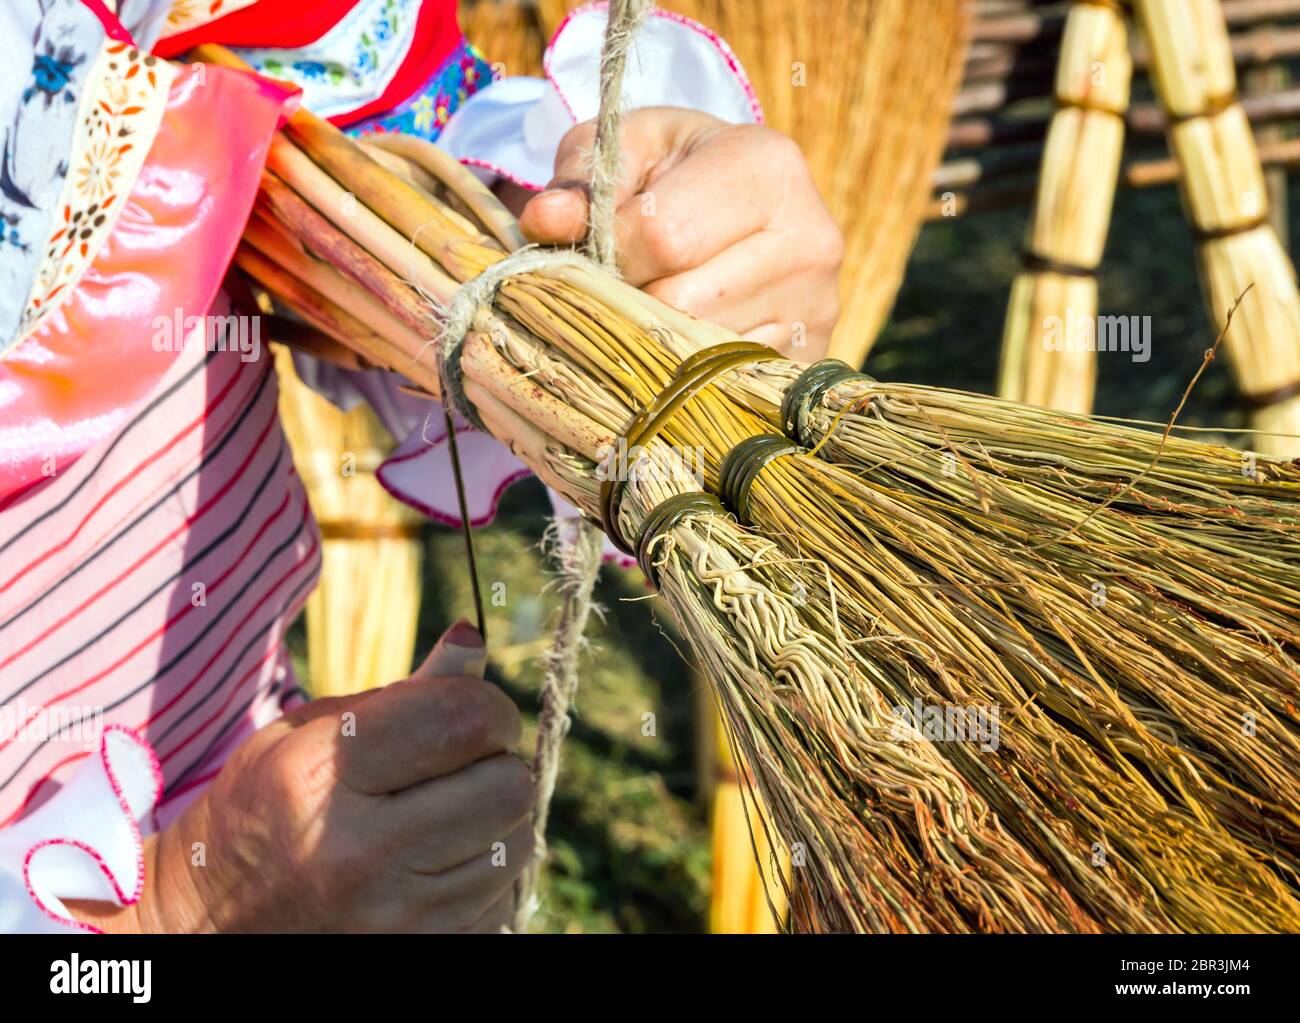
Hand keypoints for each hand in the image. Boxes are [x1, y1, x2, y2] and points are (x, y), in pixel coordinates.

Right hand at [71, 622, 532, 932]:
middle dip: (499, 762)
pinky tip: (436, 864)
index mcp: (321, 778)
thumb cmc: (263, 810)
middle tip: (465, 761)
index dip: (487, 704)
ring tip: (442, 814)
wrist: (212, 928)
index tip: (474, 709)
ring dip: (496, 820)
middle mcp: (358, 854)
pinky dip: (484, 873)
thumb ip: (400, 693)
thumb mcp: (305, 734)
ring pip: (516, 843)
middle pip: (507, 786)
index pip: (463, 720)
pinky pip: (502, 896)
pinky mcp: (424, 951)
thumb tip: (472, 639)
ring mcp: (394, 917)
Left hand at [516, 106, 842, 359]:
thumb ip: (582, 181)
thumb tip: (544, 221)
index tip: (596, 248)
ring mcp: (818, 307)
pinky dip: (691, 371)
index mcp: (767, 166)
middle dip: (631, 300)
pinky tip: (684, 339)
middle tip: (620, 283)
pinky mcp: (813, 359)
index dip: (610, 252)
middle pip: (681, 304)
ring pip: (701, 356)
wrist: (744, 203)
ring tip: (652, 307)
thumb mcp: (626, 150)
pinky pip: (726, 385)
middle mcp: (810, 239)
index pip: (663, 236)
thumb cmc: (675, 171)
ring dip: (657, 341)